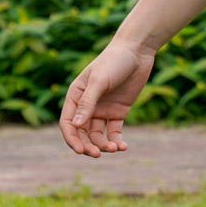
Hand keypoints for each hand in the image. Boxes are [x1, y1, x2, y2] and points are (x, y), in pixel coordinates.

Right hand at [58, 39, 154, 157]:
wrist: (137, 52)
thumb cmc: (114, 61)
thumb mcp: (99, 81)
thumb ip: (88, 103)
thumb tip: (75, 126)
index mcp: (75, 96)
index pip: (67, 123)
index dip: (71, 138)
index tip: (80, 150)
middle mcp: (87, 105)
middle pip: (81, 133)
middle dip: (87, 145)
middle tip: (97, 154)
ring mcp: (102, 109)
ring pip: (97, 135)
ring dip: (103, 145)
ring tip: (114, 149)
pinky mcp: (118, 112)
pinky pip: (114, 132)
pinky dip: (117, 141)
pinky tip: (123, 146)